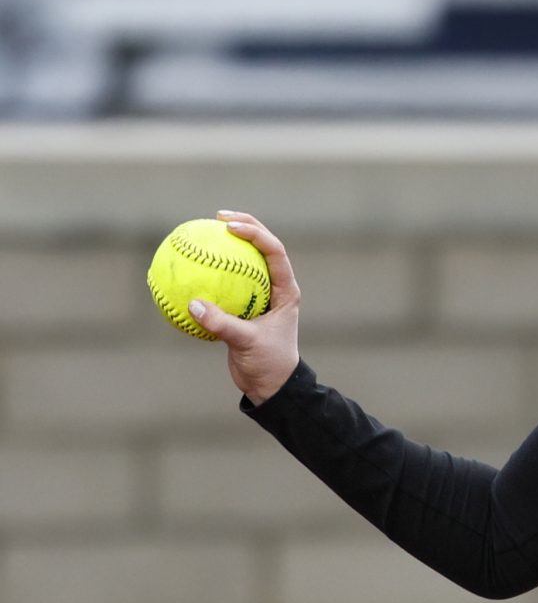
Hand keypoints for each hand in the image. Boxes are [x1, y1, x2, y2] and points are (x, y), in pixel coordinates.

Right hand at [188, 209, 302, 405]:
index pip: (274, 251)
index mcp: (285, 290)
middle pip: (261, 248)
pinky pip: (224, 284)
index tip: (230, 227)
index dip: (255, 233)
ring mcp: (259, 296)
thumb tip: (193, 304)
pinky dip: (207, 276)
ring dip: (225, 247)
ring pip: (242, 263)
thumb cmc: (268, 363)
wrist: (270, 385)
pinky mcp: (243, 307)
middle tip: (218, 217)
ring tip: (204, 232)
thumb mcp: (247, 344)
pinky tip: (186, 270)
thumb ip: (222, 324)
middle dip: (244, 226)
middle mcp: (275, 288)